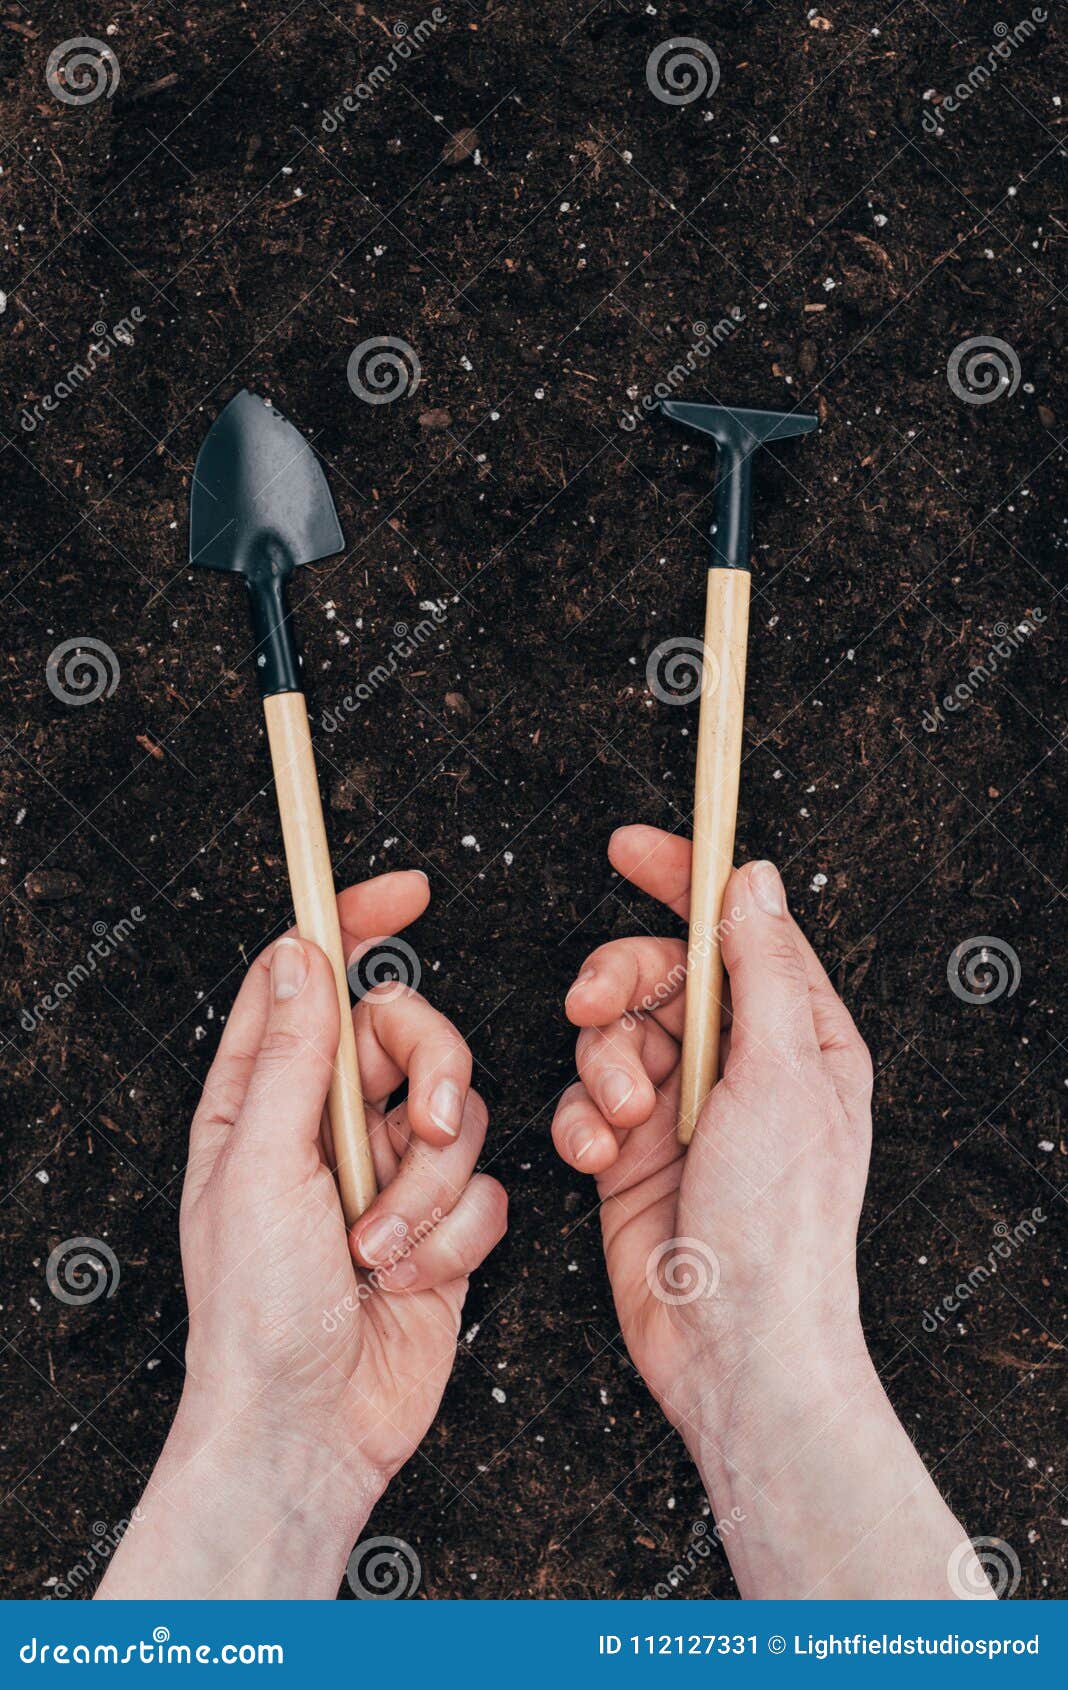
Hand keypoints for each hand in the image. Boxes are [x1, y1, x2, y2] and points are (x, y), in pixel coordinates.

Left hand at [99, 870, 505, 1598]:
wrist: (311, 1426)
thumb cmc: (257, 1314)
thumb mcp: (260, 1167)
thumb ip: (292, 1055)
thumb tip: (303, 954)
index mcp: (266, 1099)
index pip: (312, 978)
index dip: (356, 925)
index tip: (407, 893)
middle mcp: (331, 1126)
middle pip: (413, 1035)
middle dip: (433, 1079)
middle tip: (417, 1129)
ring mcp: (390, 1174)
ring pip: (463, 1116)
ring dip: (429, 1190)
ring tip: (379, 1247)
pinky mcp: (442, 1224)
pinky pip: (487, 1189)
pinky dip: (455, 1236)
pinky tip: (410, 1277)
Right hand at [554, 826, 873, 1426]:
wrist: (731, 1342)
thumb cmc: (779, 1224)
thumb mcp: (780, 1072)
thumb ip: (759, 966)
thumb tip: (751, 880)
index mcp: (795, 1034)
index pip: (734, 928)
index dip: (681, 880)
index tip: (629, 848)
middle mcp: (738, 1064)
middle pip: (657, 974)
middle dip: (616, 987)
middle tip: (591, 1009)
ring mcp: (680, 1109)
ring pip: (610, 1035)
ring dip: (600, 1068)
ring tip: (621, 1118)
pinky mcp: (630, 1153)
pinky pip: (582, 1101)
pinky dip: (579, 1121)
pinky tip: (596, 1154)